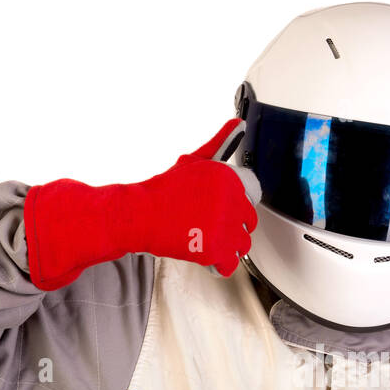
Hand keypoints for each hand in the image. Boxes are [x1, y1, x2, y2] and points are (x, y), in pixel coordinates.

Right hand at [24, 119, 257, 289]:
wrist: (138, 215)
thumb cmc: (164, 190)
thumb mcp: (194, 161)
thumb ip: (221, 143)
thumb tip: (240, 124)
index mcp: (230, 177)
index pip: (251, 200)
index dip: (232, 207)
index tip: (214, 208)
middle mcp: (232, 200)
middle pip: (248, 224)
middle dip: (230, 227)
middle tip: (204, 224)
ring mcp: (225, 227)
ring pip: (242, 245)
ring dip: (225, 246)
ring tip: (202, 237)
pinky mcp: (215, 250)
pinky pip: (231, 265)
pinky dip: (218, 264)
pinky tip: (202, 253)